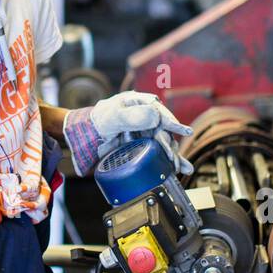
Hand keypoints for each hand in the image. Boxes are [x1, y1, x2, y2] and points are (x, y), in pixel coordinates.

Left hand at [63, 92, 191, 177]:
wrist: (86, 135)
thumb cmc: (99, 120)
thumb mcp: (113, 116)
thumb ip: (131, 116)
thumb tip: (155, 117)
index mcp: (140, 104)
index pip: (160, 114)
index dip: (173, 123)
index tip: (185, 131)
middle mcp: (147, 117)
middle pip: (164, 131)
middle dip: (171, 146)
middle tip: (172, 160)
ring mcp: (146, 132)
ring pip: (165, 143)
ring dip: (174, 156)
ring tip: (182, 169)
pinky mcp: (144, 145)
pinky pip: (159, 152)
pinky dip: (169, 160)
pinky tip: (181, 169)